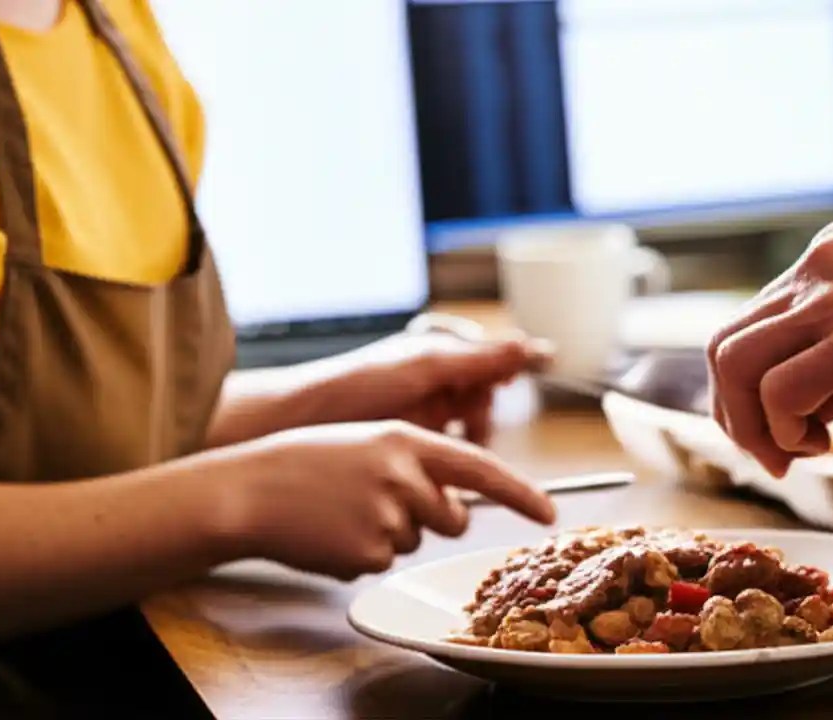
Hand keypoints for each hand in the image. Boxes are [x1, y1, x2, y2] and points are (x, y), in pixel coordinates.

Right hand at [213, 421, 555, 579]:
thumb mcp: (369, 443)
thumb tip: (454, 500)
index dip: (520, 493)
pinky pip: (385, 562)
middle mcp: (404, 476)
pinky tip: (331, 533)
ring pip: (417, 541)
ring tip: (344, 511)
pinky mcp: (368, 552)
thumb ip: (415, 464)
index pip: (481, 468)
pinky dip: (362, 553)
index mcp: (406, 440)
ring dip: (390, 534)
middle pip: (452, 518)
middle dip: (431, 518)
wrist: (248, 489)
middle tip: (378, 501)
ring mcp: (387, 516)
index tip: (549, 512)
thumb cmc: (307, 463)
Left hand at [284, 331, 550, 444]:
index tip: (510, 390)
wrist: (297, 425)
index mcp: (438, 353)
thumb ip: (481, 359)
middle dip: (480, 416)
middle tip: (471, 426)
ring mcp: (422, 416)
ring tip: (453, 448)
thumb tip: (535, 348)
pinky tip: (437, 471)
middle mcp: (434, 382)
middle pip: (483, 402)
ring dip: (467, 442)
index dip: (502, 377)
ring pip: (468, 435)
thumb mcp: (425, 366)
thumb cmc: (356, 385)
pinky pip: (446, 458)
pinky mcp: (410, 449)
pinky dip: (447, 465)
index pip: (491, 362)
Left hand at [707, 219, 832, 476]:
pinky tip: (821, 444)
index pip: (750, 324)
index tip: (780, 428)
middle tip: (772, 453)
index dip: (750, 387)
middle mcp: (818, 266)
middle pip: (727, 345)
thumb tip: (800, 404)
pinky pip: (778, 393)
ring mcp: (832, 300)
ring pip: (736, 367)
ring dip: (751, 425)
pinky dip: (783, 430)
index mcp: (827, 256)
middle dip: (735, 412)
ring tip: (793, 454)